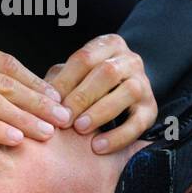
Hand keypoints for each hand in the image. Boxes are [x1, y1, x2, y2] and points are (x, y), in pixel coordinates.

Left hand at [45, 33, 156, 153]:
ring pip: (128, 92)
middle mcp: (130, 60)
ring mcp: (143, 84)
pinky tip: (98, 147)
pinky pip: (138, 122)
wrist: (124, 93)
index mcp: (109, 45)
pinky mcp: (151, 109)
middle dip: (83, 97)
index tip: (50, 102)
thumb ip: (58, 82)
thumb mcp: (73, 76)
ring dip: (101, 112)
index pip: (85, 58)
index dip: (66, 81)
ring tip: (81, 128)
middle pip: (107, 73)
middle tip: (64, 119)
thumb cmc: (88, 84)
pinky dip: (118, 136)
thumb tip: (41, 98)